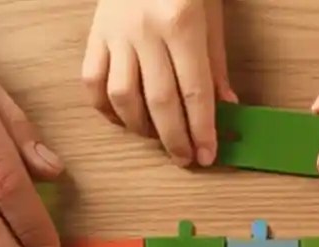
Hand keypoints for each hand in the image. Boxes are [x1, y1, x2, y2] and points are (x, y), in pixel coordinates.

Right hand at [82, 0, 235, 166]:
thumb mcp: (212, 16)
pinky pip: (93, 82)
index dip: (202, 129)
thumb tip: (225, 109)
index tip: (208, 155)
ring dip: (140, 128)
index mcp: (182, 23)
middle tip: (186, 159)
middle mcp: (146, 31)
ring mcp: (115, 34)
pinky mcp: (94, 35)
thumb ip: (216, 64)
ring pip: (122, 97)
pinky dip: (106, 108)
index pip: (194, 91)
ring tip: (157, 138)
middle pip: (159, 102)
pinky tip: (124, 120)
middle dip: (175, 138)